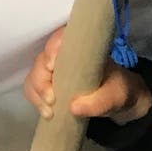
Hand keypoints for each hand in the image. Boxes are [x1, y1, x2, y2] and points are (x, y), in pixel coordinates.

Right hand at [25, 25, 151, 123]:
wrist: (117, 100)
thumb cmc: (117, 91)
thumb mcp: (114, 97)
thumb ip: (98, 103)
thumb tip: (73, 108)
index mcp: (81, 49)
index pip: (61, 38)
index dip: (52, 48)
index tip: (52, 65)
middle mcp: (64, 56)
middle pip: (42, 60)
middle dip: (41, 80)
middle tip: (51, 100)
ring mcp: (54, 70)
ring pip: (34, 75)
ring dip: (36, 93)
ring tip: (49, 111)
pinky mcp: (49, 84)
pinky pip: (34, 88)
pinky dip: (36, 100)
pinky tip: (47, 113)